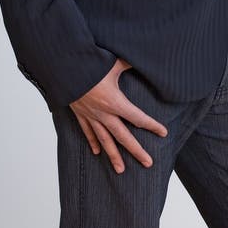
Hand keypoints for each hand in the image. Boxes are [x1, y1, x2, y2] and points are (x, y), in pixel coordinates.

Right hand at [69, 59, 167, 173]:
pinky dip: (93, 142)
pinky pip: (88, 131)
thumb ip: (129, 63)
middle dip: (137, 151)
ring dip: (113, 156)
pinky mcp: (80, 114)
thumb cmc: (90, 64)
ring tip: (121, 170)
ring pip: (104, 140)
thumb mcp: (113, 63)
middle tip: (148, 163)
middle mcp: (104, 113)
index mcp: (115, 102)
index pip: (138, 117)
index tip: (163, 133)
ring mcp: (91, 116)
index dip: (152, 125)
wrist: (65, 70)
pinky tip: (97, 152)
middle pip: (123, 136)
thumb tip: (144, 57)